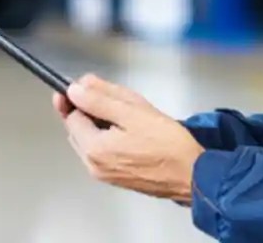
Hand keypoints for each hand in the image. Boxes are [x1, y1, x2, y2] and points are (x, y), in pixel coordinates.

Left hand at [51, 74, 203, 203]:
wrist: (192, 174)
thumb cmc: (168, 145)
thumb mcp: (133, 112)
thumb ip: (100, 99)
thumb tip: (76, 89)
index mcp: (94, 149)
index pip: (70, 116)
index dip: (77, 97)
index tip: (82, 86)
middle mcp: (95, 165)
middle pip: (79, 129)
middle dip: (91, 110)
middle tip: (113, 98)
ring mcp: (106, 173)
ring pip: (92, 139)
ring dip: (102, 123)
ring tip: (128, 115)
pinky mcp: (118, 176)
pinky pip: (105, 151)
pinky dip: (111, 136)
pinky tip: (132, 130)